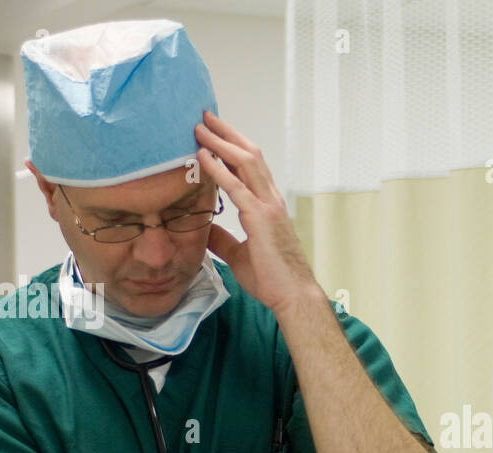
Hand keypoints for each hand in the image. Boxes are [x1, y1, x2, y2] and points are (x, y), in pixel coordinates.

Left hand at [194, 109, 316, 315]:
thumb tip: (205, 229)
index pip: (250, 167)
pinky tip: (202, 156)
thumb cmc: (272, 279)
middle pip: (249, 154)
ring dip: (221, 142)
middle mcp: (271, 199)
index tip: (213, 133)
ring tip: (200, 127)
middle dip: (227, 133)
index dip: (231, 147)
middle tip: (205, 117)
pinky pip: (236, 186)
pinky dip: (218, 168)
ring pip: (246, 161)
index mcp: (268, 206)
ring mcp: (268, 206)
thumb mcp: (239, 255)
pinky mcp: (261, 218)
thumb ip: (224, 239)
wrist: (292, 296)